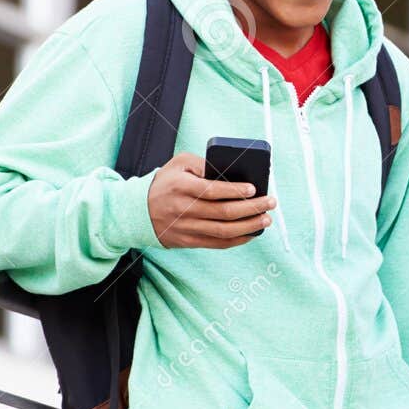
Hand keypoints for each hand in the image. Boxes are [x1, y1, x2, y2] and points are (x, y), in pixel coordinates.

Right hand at [147, 153, 276, 248]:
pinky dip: (238, 239)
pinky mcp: (188, 241)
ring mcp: (186, 228)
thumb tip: (231, 173)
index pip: (212, 190)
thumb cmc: (166, 183)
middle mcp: (183, 209)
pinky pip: (218, 244)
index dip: (235, 191)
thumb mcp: (179, 164)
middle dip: (252, 208)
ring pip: (223, 231)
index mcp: (180, 187)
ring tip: (266, 219)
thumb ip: (204, 164)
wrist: (138, 210)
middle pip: (223, 213)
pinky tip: (252, 232)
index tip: (254, 189)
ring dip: (249, 226)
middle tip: (270, 202)